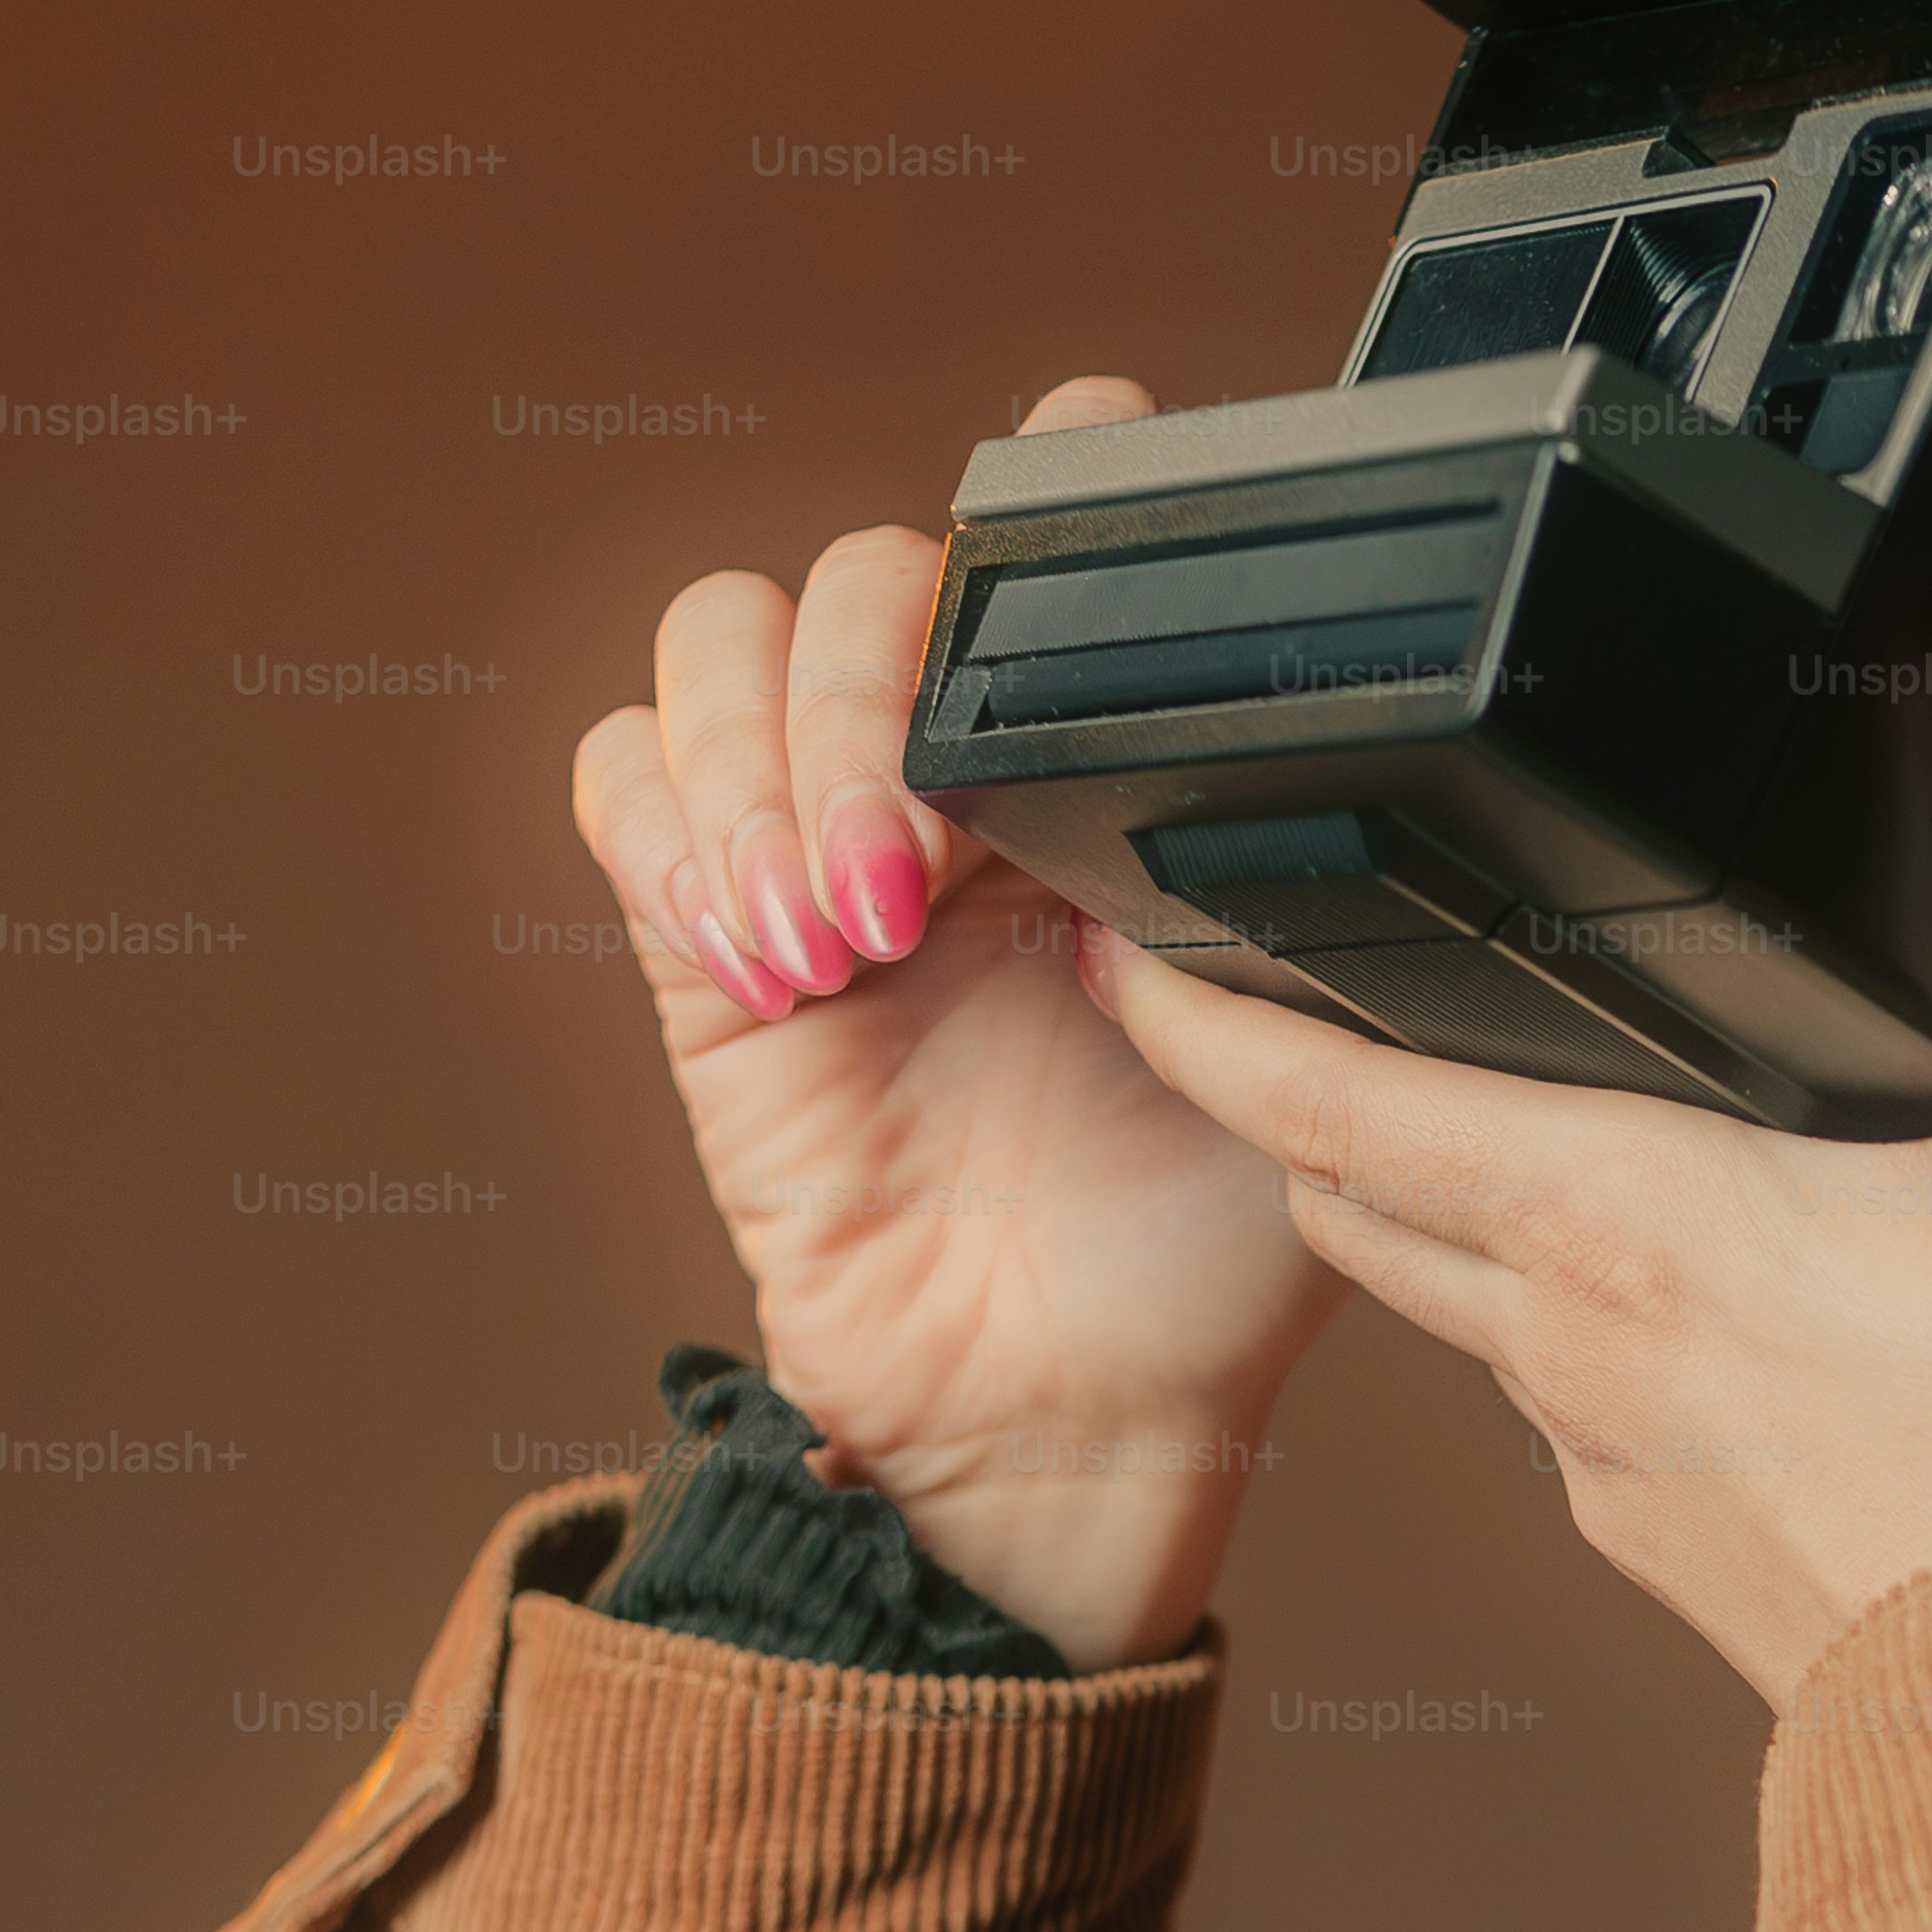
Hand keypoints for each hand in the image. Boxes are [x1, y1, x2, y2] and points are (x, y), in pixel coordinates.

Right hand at [566, 377, 1349, 1668]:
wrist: (1085, 1420)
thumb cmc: (1210, 1250)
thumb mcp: (1309, 1038)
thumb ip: (1274, 888)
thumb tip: (1257, 761)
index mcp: (1110, 772)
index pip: (1045, 549)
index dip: (1033, 510)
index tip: (1065, 601)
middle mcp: (959, 781)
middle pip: (864, 572)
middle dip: (876, 690)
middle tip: (928, 867)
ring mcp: (817, 846)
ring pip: (725, 639)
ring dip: (771, 758)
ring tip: (849, 930)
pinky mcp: (701, 941)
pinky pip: (622, 781)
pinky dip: (672, 830)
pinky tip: (768, 954)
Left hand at [1082, 548, 1931, 1708]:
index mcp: (1619, 1226)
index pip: (1319, 1093)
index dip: (1193, 998)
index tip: (1100, 916)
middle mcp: (1577, 1356)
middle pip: (1362, 1195)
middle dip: (1297, 1093)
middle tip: (1259, 988)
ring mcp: (1630, 1476)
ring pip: (1474, 1312)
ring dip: (1443, 1216)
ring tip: (1470, 1119)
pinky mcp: (1711, 1566)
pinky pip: (1594, 1424)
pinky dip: (1589, 1341)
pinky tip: (1690, 1312)